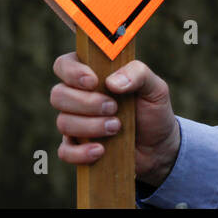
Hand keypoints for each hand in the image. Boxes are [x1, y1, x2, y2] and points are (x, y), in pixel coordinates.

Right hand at [51, 53, 181, 186]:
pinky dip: (80, 152)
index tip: (93, 82)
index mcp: (92, 74)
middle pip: (58, 95)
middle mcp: (78, 97)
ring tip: (116, 127)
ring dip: (90, 126)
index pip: (64, 65)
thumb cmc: (152, 110)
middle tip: (113, 107)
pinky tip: (100, 150)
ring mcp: (76, 123)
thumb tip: (113, 83)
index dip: (72, 72)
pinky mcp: (78, 148)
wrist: (159, 147)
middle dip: (86, 103)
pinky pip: (65, 151)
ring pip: (63, 122)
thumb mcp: (155, 88)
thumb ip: (138, 74)